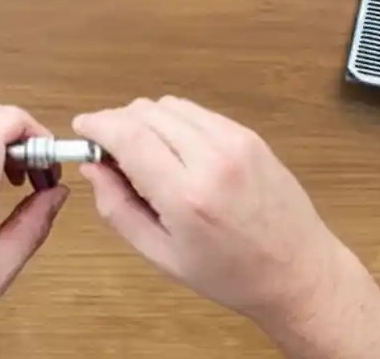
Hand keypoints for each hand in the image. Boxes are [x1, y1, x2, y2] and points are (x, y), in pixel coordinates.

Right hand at [72, 97, 343, 324]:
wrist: (297, 271)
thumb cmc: (229, 274)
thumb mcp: (161, 256)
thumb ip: (118, 208)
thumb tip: (91, 167)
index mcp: (187, 196)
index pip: (128, 135)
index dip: (97, 124)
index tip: (82, 128)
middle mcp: (213, 159)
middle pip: (145, 112)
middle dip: (118, 123)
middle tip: (111, 152)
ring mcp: (236, 142)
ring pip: (169, 105)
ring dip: (145, 120)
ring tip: (145, 154)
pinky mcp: (250, 136)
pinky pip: (197, 112)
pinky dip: (175, 123)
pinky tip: (176, 151)